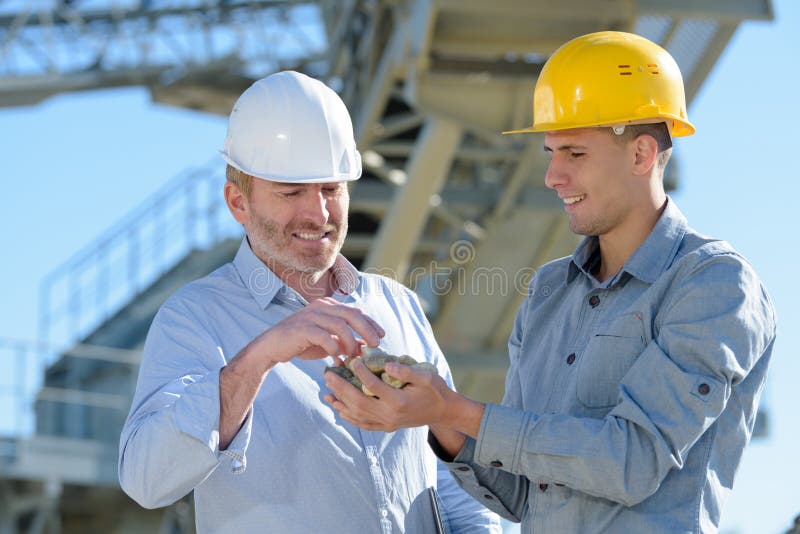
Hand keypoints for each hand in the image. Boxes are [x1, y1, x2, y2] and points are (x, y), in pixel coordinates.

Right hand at [247, 297, 384, 369]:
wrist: (272, 347)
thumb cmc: (302, 343)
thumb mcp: (328, 341)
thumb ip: (345, 341)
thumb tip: (366, 347)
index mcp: (328, 305)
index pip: (355, 311)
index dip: (371, 323)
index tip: (381, 336)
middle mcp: (321, 307)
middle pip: (352, 315)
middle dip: (367, 330)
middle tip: (376, 345)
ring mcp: (311, 316)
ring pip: (340, 325)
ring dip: (351, 343)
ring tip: (353, 356)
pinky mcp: (302, 329)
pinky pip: (325, 337)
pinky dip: (334, 348)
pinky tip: (336, 358)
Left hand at [324, 359, 454, 431]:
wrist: (443, 412)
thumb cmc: (435, 389)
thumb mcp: (426, 376)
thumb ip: (406, 371)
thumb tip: (386, 364)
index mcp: (399, 402)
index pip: (373, 386)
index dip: (360, 372)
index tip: (352, 360)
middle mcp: (390, 416)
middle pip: (358, 402)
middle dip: (341, 388)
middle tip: (328, 374)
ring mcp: (386, 424)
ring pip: (356, 415)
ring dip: (340, 403)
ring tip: (326, 391)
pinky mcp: (385, 427)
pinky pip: (361, 424)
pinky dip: (347, 415)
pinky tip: (338, 406)